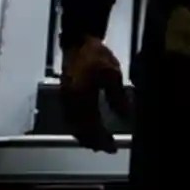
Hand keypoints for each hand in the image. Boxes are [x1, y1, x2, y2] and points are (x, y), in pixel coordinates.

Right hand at [61, 36, 130, 153]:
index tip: (112, 148)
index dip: (102, 140)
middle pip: (80, 130)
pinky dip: (79, 128)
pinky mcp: (65, 95)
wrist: (78, 41)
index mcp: (82, 99)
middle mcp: (71, 103)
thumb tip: (125, 117)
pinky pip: (70, 119)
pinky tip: (88, 127)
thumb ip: (117, 97)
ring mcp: (66, 99)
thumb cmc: (96, 55)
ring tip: (99, 143)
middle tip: (107, 148)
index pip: (91, 127)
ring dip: (85, 136)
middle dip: (93, 142)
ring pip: (73, 126)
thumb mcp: (112, 74)